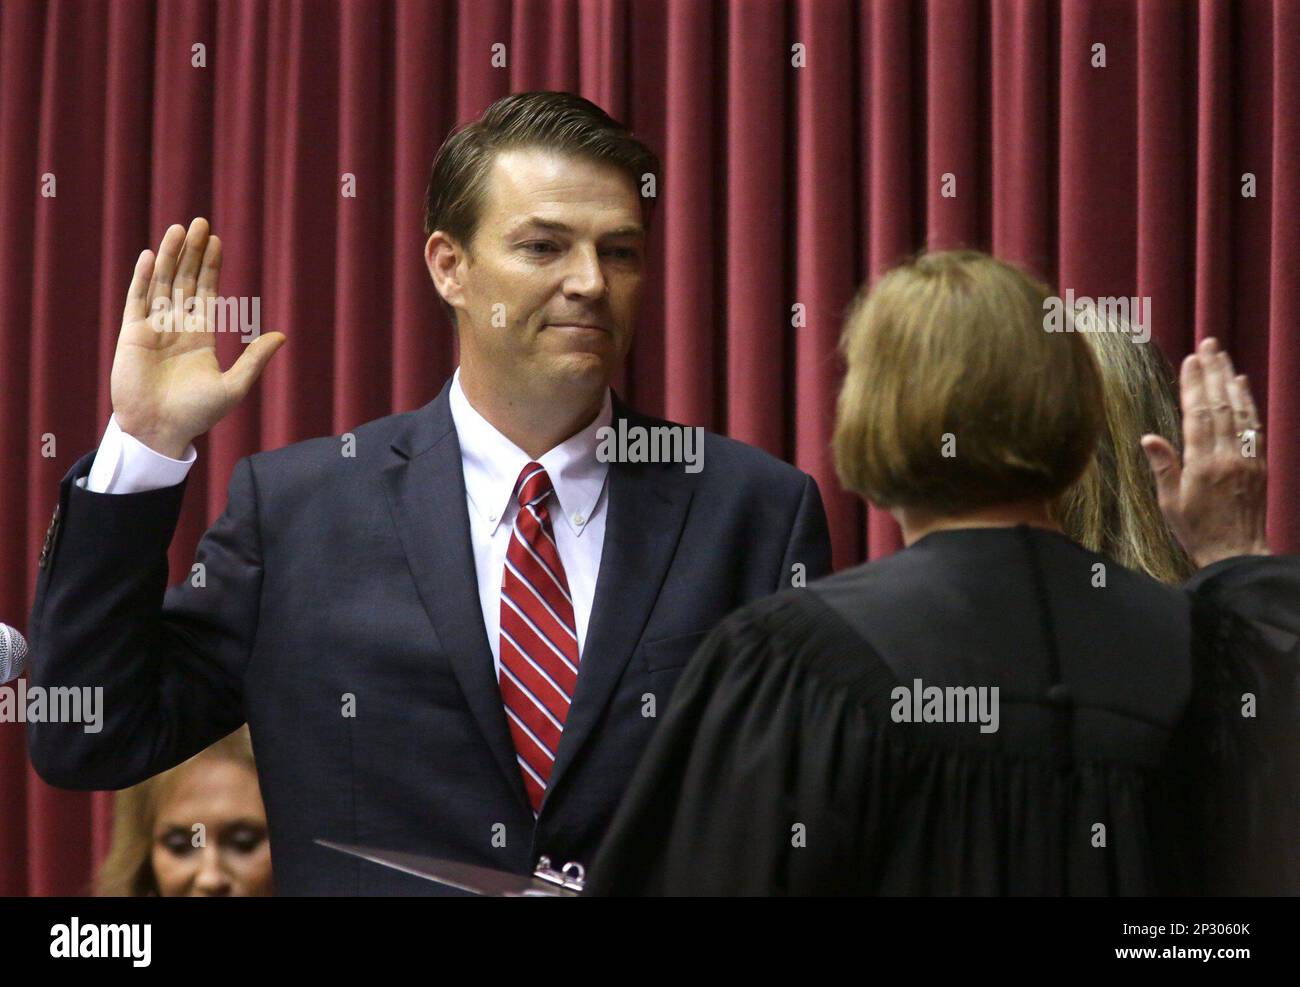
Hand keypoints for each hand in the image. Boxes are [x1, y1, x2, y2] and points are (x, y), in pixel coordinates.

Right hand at [111, 218, 284, 457]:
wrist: (160, 431)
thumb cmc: (197, 414)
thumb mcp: (234, 386)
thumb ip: (255, 359)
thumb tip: (281, 336)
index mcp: (202, 336)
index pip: (208, 292)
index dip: (212, 266)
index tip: (217, 240)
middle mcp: (177, 326)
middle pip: (186, 280)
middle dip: (193, 252)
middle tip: (201, 222)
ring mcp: (154, 328)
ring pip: (163, 283)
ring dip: (172, 256)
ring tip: (179, 229)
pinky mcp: (132, 334)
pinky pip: (138, 299)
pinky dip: (144, 277)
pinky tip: (153, 255)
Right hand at [1140, 337, 1267, 567]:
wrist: (1237, 553)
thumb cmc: (1197, 531)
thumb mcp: (1170, 503)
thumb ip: (1163, 467)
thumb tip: (1148, 437)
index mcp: (1203, 465)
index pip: (1198, 415)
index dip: (1194, 385)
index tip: (1190, 360)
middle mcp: (1228, 456)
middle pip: (1221, 405)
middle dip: (1214, 372)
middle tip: (1209, 344)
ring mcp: (1247, 459)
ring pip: (1240, 411)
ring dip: (1231, 381)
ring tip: (1224, 357)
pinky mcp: (1259, 465)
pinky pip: (1254, 426)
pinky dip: (1248, 403)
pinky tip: (1243, 387)